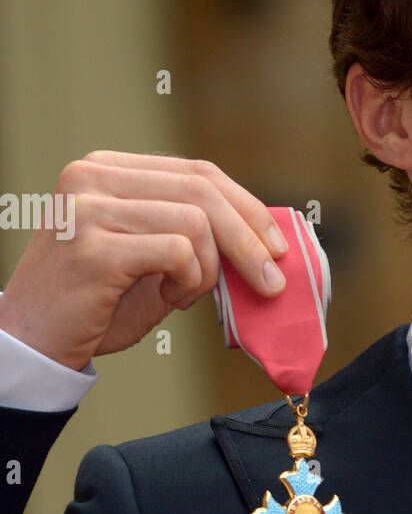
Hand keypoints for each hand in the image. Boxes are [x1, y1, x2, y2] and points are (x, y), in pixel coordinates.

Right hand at [0, 151, 289, 370]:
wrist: (33, 344)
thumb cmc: (96, 305)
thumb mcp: (152, 260)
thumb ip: (195, 238)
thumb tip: (264, 238)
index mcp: (106, 169)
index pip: (196, 171)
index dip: (246, 206)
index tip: (278, 244)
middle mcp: (92, 177)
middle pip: (202, 189)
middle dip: (250, 237)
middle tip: (273, 280)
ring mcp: (88, 208)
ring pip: (195, 222)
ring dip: (208, 269)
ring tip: (184, 296)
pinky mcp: (94, 247)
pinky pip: (178, 252)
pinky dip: (188, 282)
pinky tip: (167, 300)